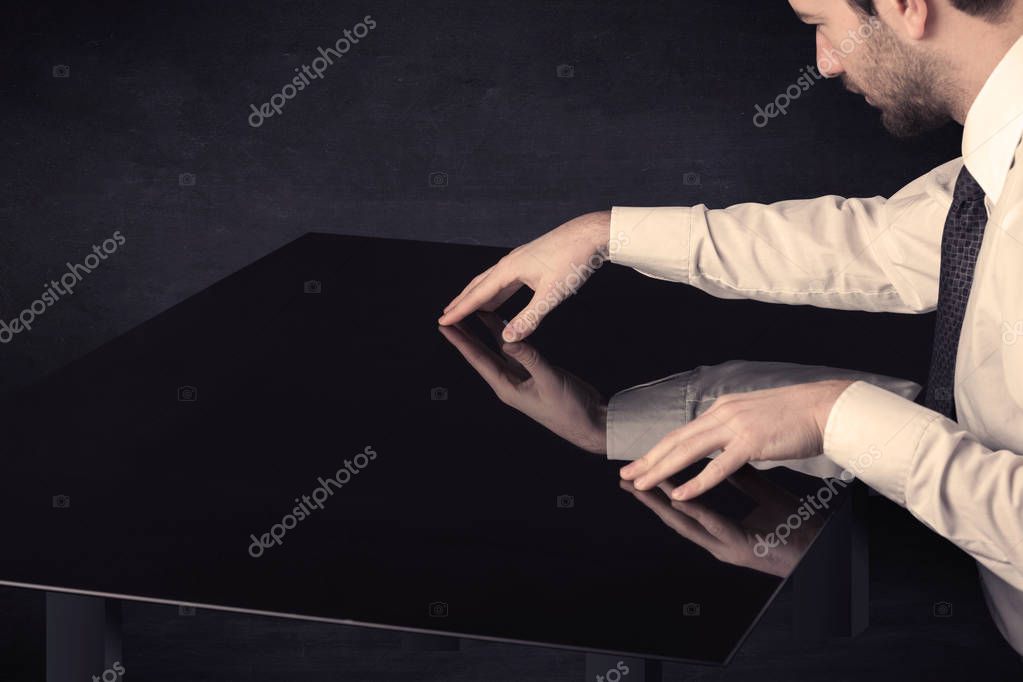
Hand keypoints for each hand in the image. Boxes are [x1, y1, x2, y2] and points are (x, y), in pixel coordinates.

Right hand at [438, 211, 611, 341]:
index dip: (460, 310)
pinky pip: (505, 279)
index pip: (478, 294)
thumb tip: (508, 337)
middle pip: (479, 285)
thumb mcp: (551, 294)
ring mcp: (520, 260)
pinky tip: (498, 297)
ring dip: (477, 295)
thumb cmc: (573, 260)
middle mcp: (510, 262)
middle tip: (446, 315)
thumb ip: (529, 318)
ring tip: (466, 308)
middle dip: (462, 301)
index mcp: (510, 269)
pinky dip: (495, 291)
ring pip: (491, 281)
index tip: (443, 320)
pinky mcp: (531, 260)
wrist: (592, 234)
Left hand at [438, 312, 607, 453]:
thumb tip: (508, 340)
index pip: (478, 360)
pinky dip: (509, 337)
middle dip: (466, 335)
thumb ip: (530, 359)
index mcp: (506, 387)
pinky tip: (505, 325)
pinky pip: (515, 352)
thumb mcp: (548, 381)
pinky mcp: (534, 374)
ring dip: (487, 333)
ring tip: (475, 313)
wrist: (589, 422)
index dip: (460, 342)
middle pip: (482, 354)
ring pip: (498, 351)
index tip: (444, 327)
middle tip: (452, 316)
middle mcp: (509, 382)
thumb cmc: (569, 409)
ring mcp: (521, 378)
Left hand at [619, 380, 852, 500]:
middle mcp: (723, 413)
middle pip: (677, 440)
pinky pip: (718, 466)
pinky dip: (695, 481)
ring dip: (661, 469)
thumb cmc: (798, 417)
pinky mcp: (751, 442)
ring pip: (688, 452)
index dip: (659, 448)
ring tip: (640, 484)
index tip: (640, 462)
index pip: (683, 432)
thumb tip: (721, 447)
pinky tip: (678, 493)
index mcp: (723, 408)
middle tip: (625, 474)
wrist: (828, 407)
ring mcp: (735, 426)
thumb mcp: (755, 420)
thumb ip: (734, 432)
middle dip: (649, 459)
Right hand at [620, 466, 821, 576]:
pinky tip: (678, 498)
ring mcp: (727, 547)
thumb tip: (721, 453)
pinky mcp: (740, 550)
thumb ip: (740, 475)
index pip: (684, 502)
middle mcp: (718, 539)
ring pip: (686, 522)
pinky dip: (693, 510)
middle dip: (649, 494)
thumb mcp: (765, 494)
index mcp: (721, 528)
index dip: (662, 483)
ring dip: (661, 502)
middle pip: (675, 514)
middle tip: (626, 477)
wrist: (826, 548)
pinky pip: (712, 527)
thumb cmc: (797, 525)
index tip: (642, 466)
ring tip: (640, 485)